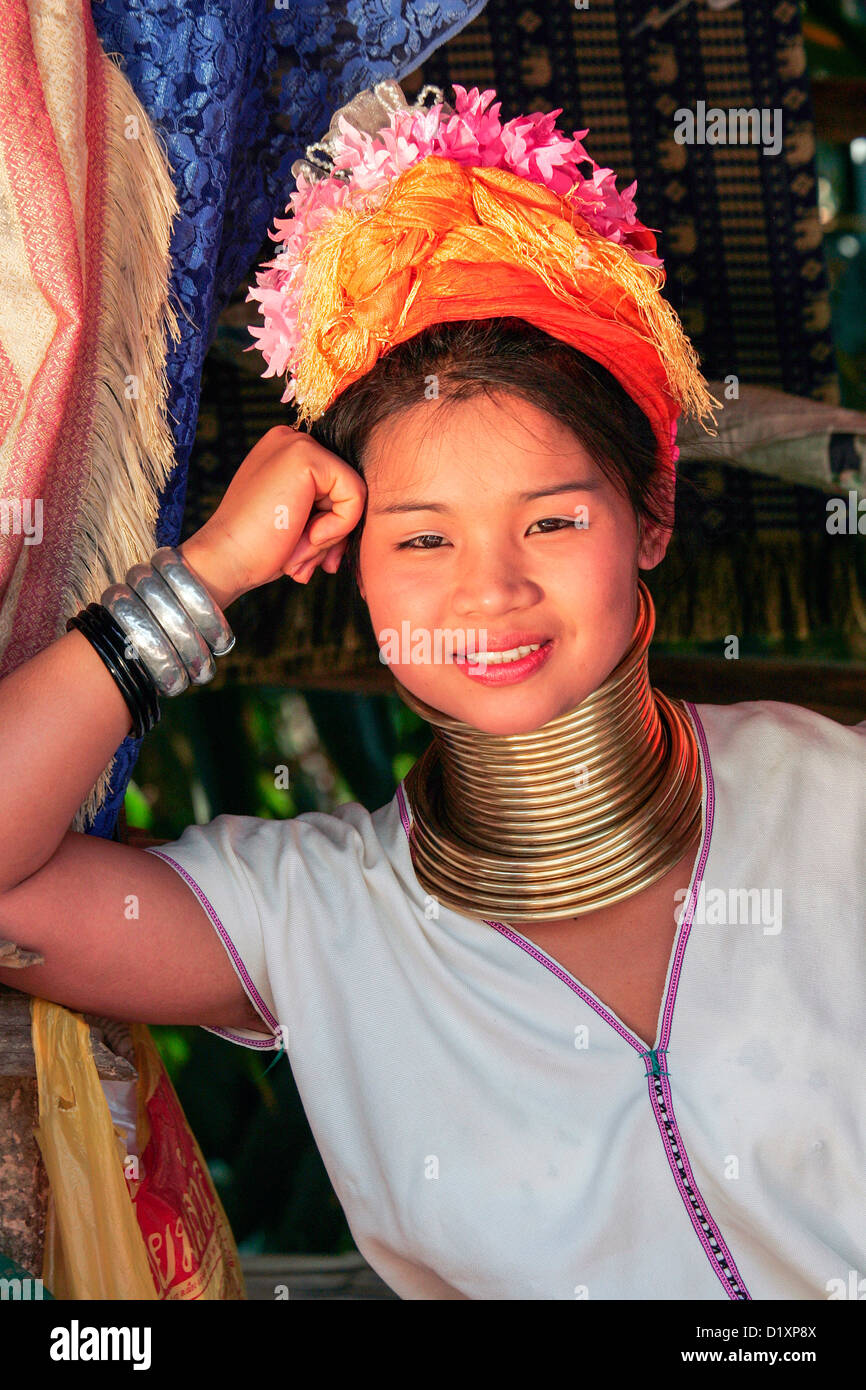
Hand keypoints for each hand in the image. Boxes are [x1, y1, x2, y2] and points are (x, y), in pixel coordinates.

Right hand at [179, 426, 366, 605]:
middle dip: (335, 533)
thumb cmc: (258, 548)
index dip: (332, 525)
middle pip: (347, 489)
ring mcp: (298, 444)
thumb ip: (328, 509)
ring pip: (354, 494)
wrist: (227, 559)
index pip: (338, 486)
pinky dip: (339, 527)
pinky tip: (307, 537)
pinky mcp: (306, 456)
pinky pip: (354, 495)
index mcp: (287, 453)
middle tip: (307, 561)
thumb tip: (363, 518)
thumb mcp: (299, 521)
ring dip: (334, 536)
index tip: (312, 556)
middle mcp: (292, 440)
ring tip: (299, 551)